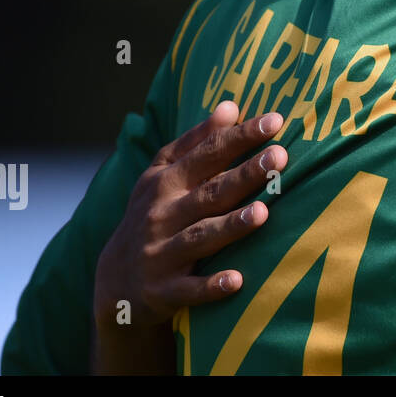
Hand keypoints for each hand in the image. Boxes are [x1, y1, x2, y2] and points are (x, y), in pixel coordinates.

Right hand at [91, 100, 286, 372]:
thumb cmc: (154, 215)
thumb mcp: (164, 174)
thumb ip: (198, 141)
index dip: (241, 136)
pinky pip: (190, 289)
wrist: (115, 282)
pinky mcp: (163, 290)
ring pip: (201, 237)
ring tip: (263, 213)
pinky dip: (212, 286)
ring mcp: (161, 253)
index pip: (208, 153)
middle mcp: (162, 214)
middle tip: (279, 157)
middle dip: (245, 174)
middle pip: (210, 191)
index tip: (275, 120)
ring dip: (231, 226)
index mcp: (166, 181)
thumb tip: (232, 105)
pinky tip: (237, 281)